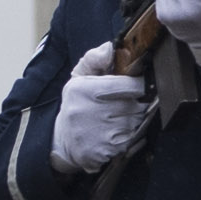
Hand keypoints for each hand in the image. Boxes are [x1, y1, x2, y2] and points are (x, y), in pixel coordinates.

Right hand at [50, 42, 153, 176]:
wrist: (62, 142)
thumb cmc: (76, 105)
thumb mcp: (78, 78)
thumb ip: (94, 59)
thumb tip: (109, 48)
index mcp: (84, 90)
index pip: (129, 85)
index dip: (138, 86)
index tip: (137, 87)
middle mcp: (90, 112)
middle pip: (136, 104)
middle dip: (136, 104)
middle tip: (124, 106)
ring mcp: (99, 133)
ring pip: (137, 121)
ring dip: (134, 120)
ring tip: (118, 119)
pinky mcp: (106, 151)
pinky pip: (133, 138)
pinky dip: (130, 135)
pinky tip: (116, 133)